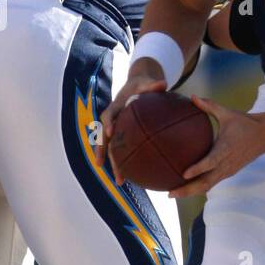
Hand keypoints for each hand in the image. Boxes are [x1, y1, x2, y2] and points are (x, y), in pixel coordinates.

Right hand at [97, 63, 165, 178]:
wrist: (137, 85)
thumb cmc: (143, 84)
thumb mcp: (147, 82)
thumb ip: (153, 85)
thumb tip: (163, 84)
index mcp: (115, 106)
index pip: (109, 115)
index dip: (107, 123)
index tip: (109, 132)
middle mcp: (111, 119)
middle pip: (104, 137)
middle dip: (102, 151)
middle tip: (101, 165)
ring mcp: (115, 128)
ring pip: (111, 148)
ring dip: (113, 164)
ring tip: (120, 181)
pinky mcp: (121, 135)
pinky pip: (122, 150)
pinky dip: (126, 163)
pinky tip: (135, 178)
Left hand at [169, 97, 264, 197]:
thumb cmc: (245, 123)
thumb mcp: (228, 113)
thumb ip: (209, 106)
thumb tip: (192, 97)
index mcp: (226, 148)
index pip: (211, 162)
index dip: (198, 169)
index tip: (184, 174)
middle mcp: (226, 163)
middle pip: (206, 182)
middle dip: (188, 189)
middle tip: (170, 193)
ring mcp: (228, 170)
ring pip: (208, 186)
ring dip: (191, 192)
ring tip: (173, 194)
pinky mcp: (228, 173)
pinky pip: (212, 183)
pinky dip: (199, 188)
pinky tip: (186, 187)